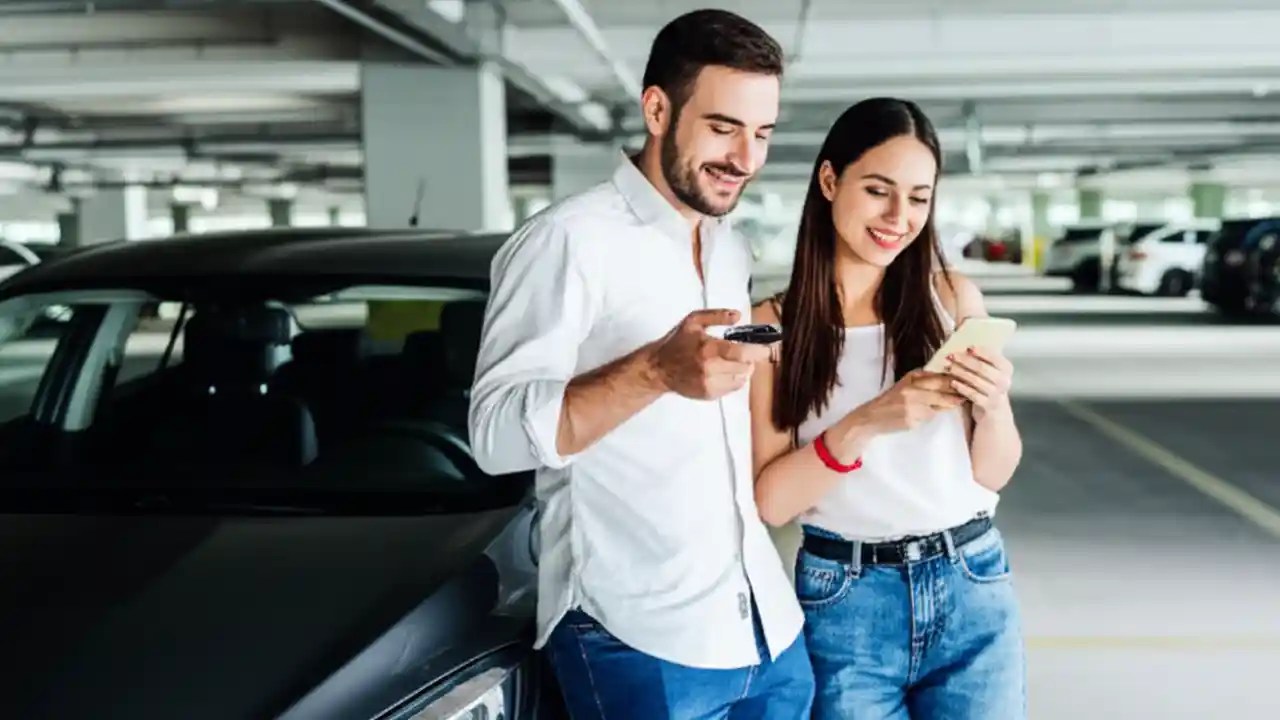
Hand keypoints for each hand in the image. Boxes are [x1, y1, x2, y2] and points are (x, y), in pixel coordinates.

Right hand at [649, 309, 771, 399]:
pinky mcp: (708, 395)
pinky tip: (722, 371)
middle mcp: (710, 369)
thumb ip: (717, 316)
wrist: (658, 368)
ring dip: (742, 370)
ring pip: (740, 380)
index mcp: (708, 349)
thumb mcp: (694, 321)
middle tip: (745, 353)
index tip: (767, 348)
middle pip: (744, 368)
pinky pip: (732, 389)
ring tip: (731, 362)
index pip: (742, 353)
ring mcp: (709, 384)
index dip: (758, 351)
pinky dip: (733, 380)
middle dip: (749, 360)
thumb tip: (738, 315)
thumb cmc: (676, 342)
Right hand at [855, 369, 966, 434]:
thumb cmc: (891, 400)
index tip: (968, 382)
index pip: (940, 378)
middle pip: (942, 391)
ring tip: (952, 404)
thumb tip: (950, 378)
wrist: (872, 417)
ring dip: (946, 406)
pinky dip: (931, 415)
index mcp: (911, 378)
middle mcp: (912, 390)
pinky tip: (924, 414)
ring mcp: (912, 406)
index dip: (955, 380)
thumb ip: (924, 379)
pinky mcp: (912, 420)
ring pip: (939, 406)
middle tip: (966, 395)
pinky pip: (929, 416)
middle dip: (956, 394)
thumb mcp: (905, 383)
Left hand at [944, 345, 1013, 417]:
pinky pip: (973, 394)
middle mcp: (1005, 381)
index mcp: (1007, 369)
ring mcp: (997, 394)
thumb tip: (965, 346)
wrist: (996, 417)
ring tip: (948, 367)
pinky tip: (952, 382)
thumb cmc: (988, 390)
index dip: (980, 351)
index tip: (966, 347)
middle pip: (982, 367)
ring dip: (960, 372)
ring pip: (976, 380)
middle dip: (964, 361)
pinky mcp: (989, 406)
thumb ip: (982, 360)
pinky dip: (962, 387)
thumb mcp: (990, 374)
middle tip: (950, 356)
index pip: (994, 356)